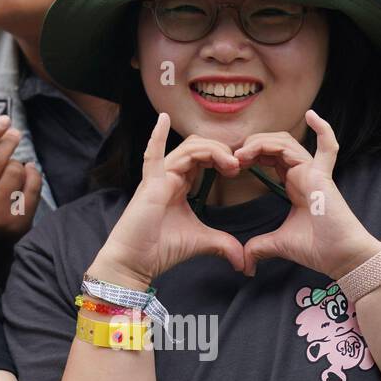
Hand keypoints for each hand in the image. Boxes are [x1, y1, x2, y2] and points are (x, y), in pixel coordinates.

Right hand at [92, 113, 246, 288]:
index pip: (203, 157)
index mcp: (179, 184)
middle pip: (198, 147)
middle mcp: (168, 176)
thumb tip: (243, 261)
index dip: (221, 157)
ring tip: (229, 163)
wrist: (136, 261)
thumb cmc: (161, 248)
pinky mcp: (150, 184)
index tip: (238, 168)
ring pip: (188, 149)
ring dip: (211, 151)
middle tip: (237, 166)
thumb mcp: (201, 241)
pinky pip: (153, 155)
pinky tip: (164, 119)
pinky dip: (157, 136)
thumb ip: (223, 244)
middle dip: (220, 151)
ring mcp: (157, 177)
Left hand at [238, 111, 380, 279]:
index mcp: (293, 184)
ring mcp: (315, 172)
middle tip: (234, 157)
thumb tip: (244, 263)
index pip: (269, 157)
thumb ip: (259, 248)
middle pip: (274, 145)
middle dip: (252, 146)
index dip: (251, 155)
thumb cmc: (317, 249)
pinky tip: (312, 114)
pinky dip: (323, 129)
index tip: (233, 163)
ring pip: (286, 143)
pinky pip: (328, 148)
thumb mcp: (278, 244)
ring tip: (244, 153)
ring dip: (263, 143)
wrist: (341, 259)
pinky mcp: (324, 176)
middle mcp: (303, 174)